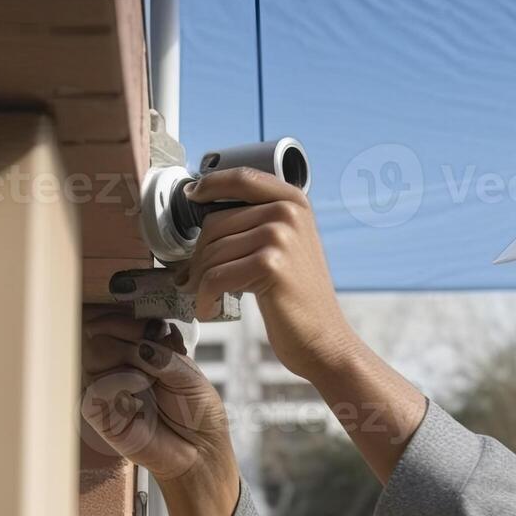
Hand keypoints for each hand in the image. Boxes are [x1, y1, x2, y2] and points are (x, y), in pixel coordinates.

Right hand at [80, 307, 233, 484]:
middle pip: (99, 335)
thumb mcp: (190, 376)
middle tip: (151, 357)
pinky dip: (119, 389)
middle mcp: (119, 366)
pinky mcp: (99, 414)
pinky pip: (96, 389)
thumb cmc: (198, 413)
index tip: (150, 328)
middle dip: (127, 339)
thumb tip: (141, 346)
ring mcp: (106, 389)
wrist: (200, 452)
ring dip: (125, 363)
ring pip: (93, 357)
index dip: (127, 320)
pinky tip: (138, 403)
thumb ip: (166, 356)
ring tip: (147, 381)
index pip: (117, 322)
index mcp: (141, 350)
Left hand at [176, 166, 360, 380]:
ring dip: (198, 280)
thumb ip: (259, 221)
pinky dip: (204, 297)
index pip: (242, 178)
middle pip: (216, 222)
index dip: (210, 184)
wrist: (323, 338)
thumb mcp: (288, 247)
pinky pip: (216, 276)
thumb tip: (206, 211)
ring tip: (202, 297)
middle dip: (197, 255)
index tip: (192, 195)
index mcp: (294, 202)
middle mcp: (288, 213)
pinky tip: (208, 309)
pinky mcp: (270, 265)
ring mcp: (280, 236)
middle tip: (192, 279)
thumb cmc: (298, 298)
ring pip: (212, 251)